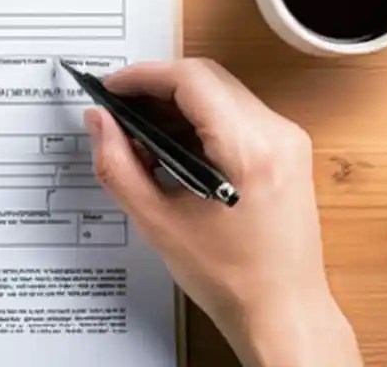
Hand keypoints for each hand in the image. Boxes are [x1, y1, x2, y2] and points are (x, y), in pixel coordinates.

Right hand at [85, 59, 360, 366]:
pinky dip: (200, 121)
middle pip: (206, 78)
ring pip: (221, 92)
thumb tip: (99, 122)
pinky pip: (237, 113)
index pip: (190, 80)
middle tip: (120, 115)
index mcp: (249, 150)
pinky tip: (175, 152)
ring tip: (144, 142)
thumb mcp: (159, 223)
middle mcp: (277, 134)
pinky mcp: (288, 149)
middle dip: (156, 88)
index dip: (143, 76)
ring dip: (178, 105)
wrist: (283, 311)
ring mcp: (288, 140)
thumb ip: (118, 166)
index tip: (111, 88)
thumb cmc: (232, 279)